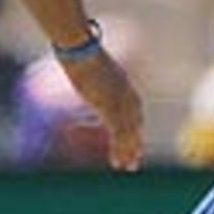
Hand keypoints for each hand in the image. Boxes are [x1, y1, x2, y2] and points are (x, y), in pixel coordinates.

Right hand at [59, 47, 143, 170]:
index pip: (134, 110)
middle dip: (135, 142)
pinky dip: (119, 150)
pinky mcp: (109, 107)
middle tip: (135, 161)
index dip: (135, 126)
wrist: (79, 46)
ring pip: (128, 132)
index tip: (136, 140)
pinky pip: (117, 134)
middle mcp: (126, 93)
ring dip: (128, 151)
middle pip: (135, 123)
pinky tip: (116, 162)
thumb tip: (82, 71)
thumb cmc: (78, 49)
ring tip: (128, 167)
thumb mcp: (90, 63)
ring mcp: (119, 101)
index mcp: (123, 82)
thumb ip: (93, 74)